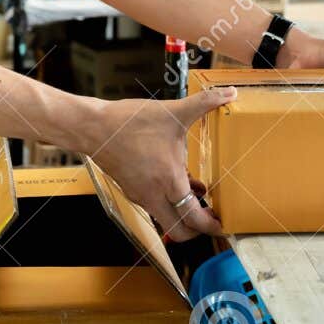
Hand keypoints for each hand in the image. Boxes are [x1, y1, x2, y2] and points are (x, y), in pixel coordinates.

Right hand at [84, 87, 235, 241]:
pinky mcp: (131, 190)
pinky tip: (176, 178)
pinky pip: (155, 204)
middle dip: (199, 229)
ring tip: (199, 194)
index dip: (212, 227)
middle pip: (180, 231)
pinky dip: (168, 199)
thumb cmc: (130, 122)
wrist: (93, 127)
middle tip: (212, 218)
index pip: (194, 219)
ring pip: (167, 217)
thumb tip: (230, 92)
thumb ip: (204, 102)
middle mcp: (154, 195)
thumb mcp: (172, 112)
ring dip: (183, 212)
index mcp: (169, 181)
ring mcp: (141, 195)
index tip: (224, 225)